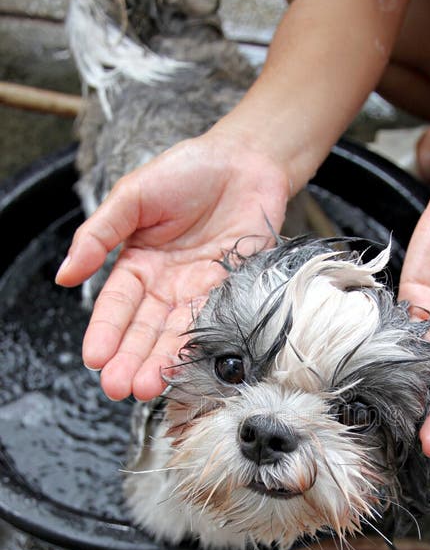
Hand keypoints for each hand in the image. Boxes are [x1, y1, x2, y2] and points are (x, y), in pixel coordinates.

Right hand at [56, 129, 288, 399]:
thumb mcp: (132, 196)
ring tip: (145, 388)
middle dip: (130, 359)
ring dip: (161, 363)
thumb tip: (63, 274)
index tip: (95, 358)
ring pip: (176, 335)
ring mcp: (199, 293)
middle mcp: (167, 286)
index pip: (116, 305)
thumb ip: (100, 234)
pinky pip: (214, 324)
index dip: (105, 332)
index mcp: (138, 265)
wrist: (245, 160)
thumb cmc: (187, 171)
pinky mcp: (233, 293)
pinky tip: (185, 368)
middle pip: (144, 330)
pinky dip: (199, 346)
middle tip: (117, 388)